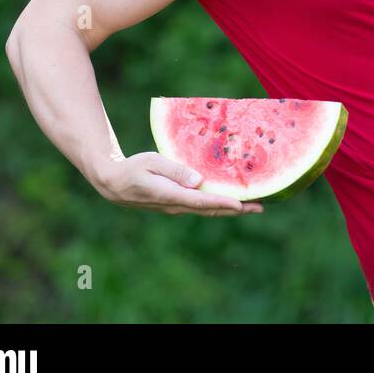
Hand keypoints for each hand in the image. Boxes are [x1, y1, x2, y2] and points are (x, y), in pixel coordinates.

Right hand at [92, 152, 263, 215]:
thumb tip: (198, 181)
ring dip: (230, 208)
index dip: (223, 203)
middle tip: (260, 207)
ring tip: (252, 204)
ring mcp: (176, 208)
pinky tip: (229, 199)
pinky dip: (217, 204)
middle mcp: (176, 206)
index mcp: (170, 195)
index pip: (202, 202)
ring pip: (207, 210)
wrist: (113, 183)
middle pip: (211, 210)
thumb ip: (175, 170)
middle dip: (237, 209)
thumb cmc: (132, 168)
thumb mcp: (152, 162)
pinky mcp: (175, 204)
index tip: (242, 205)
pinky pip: (201, 207)